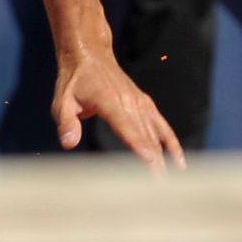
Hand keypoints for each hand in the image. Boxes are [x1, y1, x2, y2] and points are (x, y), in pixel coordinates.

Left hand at [52, 48, 184, 169]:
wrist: (90, 55)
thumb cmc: (74, 81)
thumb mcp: (62, 101)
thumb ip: (66, 123)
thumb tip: (68, 143)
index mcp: (109, 101)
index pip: (125, 126)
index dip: (137, 144)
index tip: (149, 161)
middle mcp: (129, 102)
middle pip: (144, 136)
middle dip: (153, 162)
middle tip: (159, 187)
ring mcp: (140, 103)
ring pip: (155, 134)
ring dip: (164, 158)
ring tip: (170, 181)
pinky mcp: (145, 104)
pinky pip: (161, 126)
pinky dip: (171, 143)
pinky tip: (179, 162)